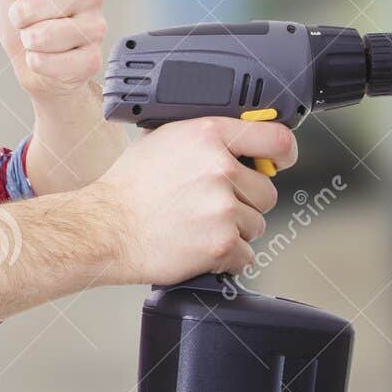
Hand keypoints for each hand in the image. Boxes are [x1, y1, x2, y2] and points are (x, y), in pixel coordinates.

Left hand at [0, 0, 107, 99]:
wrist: (33, 60)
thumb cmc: (24, 12)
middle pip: (34, 5)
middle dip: (18, 17)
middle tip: (27, 20)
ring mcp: (96, 28)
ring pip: (45, 35)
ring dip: (28, 42)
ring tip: (37, 39)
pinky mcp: (92, 60)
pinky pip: (53, 64)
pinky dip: (39, 64)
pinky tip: (45, 58)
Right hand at [90, 117, 297, 285]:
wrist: (106, 228)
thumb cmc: (128, 187)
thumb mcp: (163, 138)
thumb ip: (204, 135)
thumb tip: (237, 137)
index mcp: (208, 135)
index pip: (276, 138)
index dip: (285, 153)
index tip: (282, 161)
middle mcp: (219, 168)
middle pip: (267, 191)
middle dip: (247, 201)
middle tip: (213, 205)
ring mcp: (222, 207)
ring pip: (257, 225)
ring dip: (235, 230)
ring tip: (198, 225)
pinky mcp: (221, 243)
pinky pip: (246, 255)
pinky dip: (228, 257)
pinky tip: (199, 245)